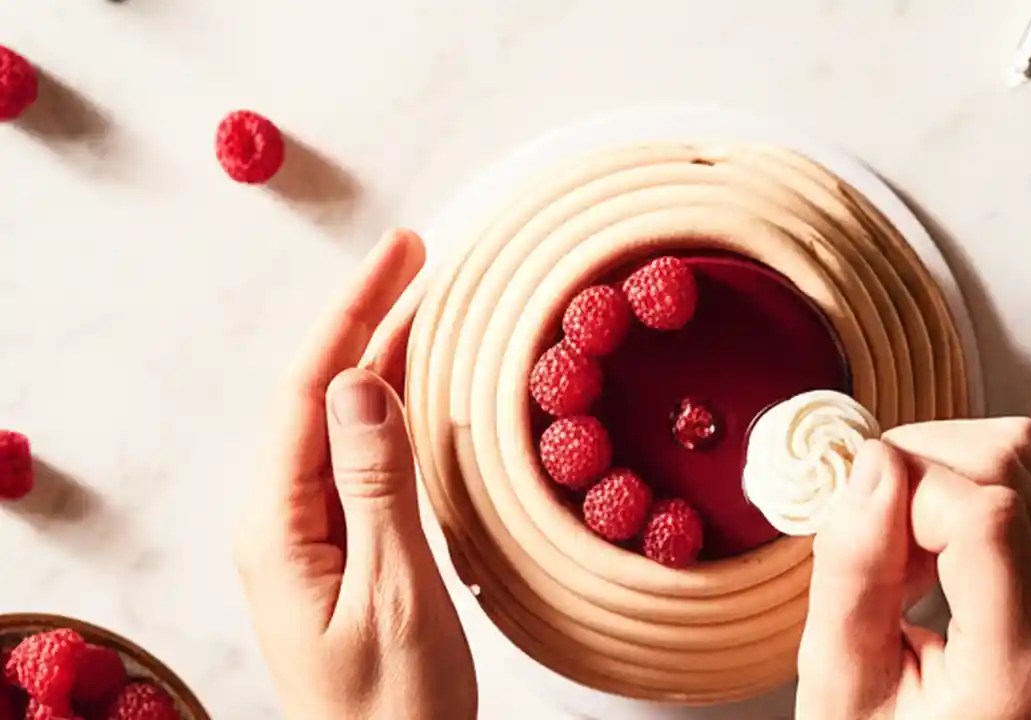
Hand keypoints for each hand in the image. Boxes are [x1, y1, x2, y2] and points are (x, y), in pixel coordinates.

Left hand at [234, 230, 476, 719]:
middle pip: (315, 394)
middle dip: (364, 318)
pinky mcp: (336, 549)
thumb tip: (359, 383)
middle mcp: (281, 522)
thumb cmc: (394, 708)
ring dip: (376, 356)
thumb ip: (376, 486)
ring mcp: (306, 535)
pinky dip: (388, 408)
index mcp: (280, 528)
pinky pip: (356, 458)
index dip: (354, 312)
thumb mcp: (393, 595)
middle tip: (418, 252)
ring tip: (422, 298)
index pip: (308, 391)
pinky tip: (413, 384)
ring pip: (337, 422)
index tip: (401, 252)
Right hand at [796, 419, 1030, 719]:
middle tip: (868, 532)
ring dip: (938, 472)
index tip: (855, 519)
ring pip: (1024, 458)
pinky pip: (1030, 483)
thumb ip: (853, 574)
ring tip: (897, 549)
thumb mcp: (840, 688)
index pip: (988, 515)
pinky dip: (960, 487)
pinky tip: (926, 547)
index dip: (907, 490)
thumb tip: (873, 463)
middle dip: (918, 467)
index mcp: (1022, 675)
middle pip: (1012, 468)